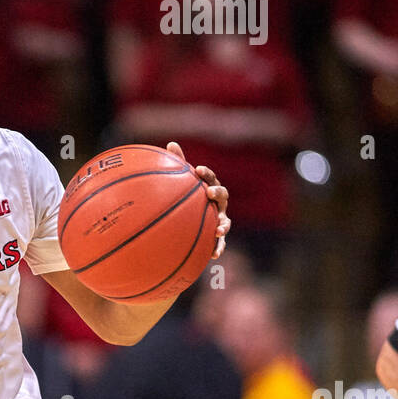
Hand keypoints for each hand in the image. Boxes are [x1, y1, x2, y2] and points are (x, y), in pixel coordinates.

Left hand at [166, 141, 229, 258]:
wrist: (189, 226)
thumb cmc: (185, 202)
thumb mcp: (181, 185)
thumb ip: (178, 166)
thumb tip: (171, 143)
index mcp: (209, 190)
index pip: (211, 179)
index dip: (207, 174)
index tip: (199, 170)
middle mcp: (217, 204)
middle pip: (222, 196)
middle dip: (217, 193)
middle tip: (210, 193)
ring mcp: (219, 220)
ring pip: (226, 221)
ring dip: (223, 225)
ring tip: (218, 230)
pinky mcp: (216, 238)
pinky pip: (220, 243)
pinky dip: (219, 248)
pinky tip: (213, 255)